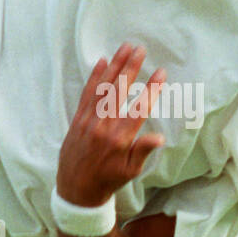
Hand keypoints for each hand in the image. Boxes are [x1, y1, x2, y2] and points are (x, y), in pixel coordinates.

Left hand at [57, 43, 165, 207]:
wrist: (76, 188)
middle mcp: (103, 127)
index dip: (151, 89)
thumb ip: (142, 151)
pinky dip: (94, 77)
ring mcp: (89, 121)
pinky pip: (87, 94)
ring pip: (103, 88)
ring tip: (125, 48)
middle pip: (119, 91)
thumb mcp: (130, 171)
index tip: (161, 73)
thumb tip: (160, 138)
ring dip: (115, 66)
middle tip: (141, 49)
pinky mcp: (78, 119)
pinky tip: (102, 62)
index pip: (139, 109)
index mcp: (120, 140)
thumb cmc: (108, 180)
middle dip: (131, 68)